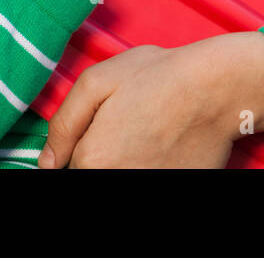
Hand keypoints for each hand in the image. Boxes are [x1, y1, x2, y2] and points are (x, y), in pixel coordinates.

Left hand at [39, 44, 236, 168]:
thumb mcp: (97, 81)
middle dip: (104, 154)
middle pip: (94, 173)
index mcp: (92, 160)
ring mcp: (147, 186)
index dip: (82, 144)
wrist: (217, 87)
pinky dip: (153, 165)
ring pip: (119, 175)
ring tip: (148, 135)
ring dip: (127, 161)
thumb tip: (46, 163)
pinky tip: (164, 145)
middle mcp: (116, 181)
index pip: (70, 166)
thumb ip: (63, 124)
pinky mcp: (173, 186)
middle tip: (129, 127)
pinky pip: (148, 178)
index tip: (104, 126)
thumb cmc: (158, 77)